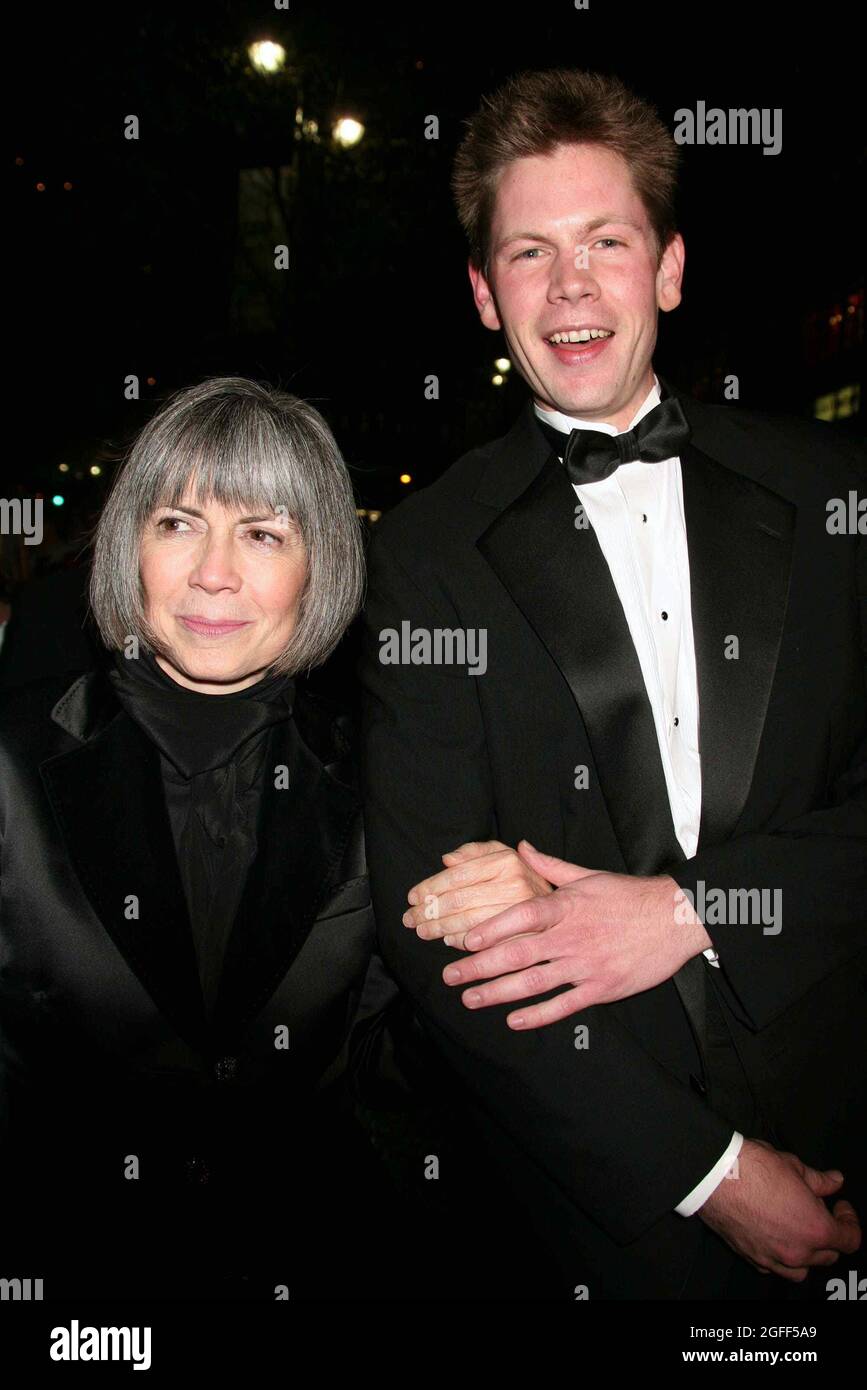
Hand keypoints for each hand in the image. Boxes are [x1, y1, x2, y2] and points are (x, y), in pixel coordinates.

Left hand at [403, 839, 553, 947]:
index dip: (430, 887)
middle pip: (460, 901)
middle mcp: (515, 885)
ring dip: (441, 930)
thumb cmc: (531, 879)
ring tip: (424, 932)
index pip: (458, 876)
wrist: (576, 906)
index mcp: (507, 862)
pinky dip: (464, 944)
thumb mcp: (507, 854)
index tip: (413, 898)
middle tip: (411, 920)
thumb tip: (447, 859)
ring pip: (470, 924)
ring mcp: (522, 914)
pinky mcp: (527, 938)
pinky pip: (487, 944)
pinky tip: (450, 943)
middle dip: (430, 912)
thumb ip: (477, 851)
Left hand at [431, 840, 710, 1029]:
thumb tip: (521, 847)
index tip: (464, 940)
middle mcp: (571, 936)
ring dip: (498, 993)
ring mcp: (586, 965)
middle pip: (517, 954)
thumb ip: (549, 865)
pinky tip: (514, 1020)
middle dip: (479, 967)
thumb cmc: (630, 895)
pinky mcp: (602, 988)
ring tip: (471, 999)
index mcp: (566, 905)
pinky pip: (564, 1005)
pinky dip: (538, 1015)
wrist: (675, 918)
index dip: (490, 930)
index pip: (521, 917)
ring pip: (534, 983)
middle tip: (451, 976)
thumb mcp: (588, 874)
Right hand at [699, 1138, 861, 1280]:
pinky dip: (780, 1257)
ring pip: (802, 1270)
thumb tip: (834, 1181)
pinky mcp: (751, 1257)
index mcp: (815, 1228)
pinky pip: (775, 1268)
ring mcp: (773, 1258)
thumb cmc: (752, 1169)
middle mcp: (797, 1251)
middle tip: (818, 1211)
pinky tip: (775, 1235)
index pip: (849, 1239)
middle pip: (828, 1256)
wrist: (713, 1176)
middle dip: (829, 1235)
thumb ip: (819, 1180)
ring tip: (798, 1230)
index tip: (840, 1206)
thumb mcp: (794, 1166)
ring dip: (807, 1253)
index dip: (849, 1221)